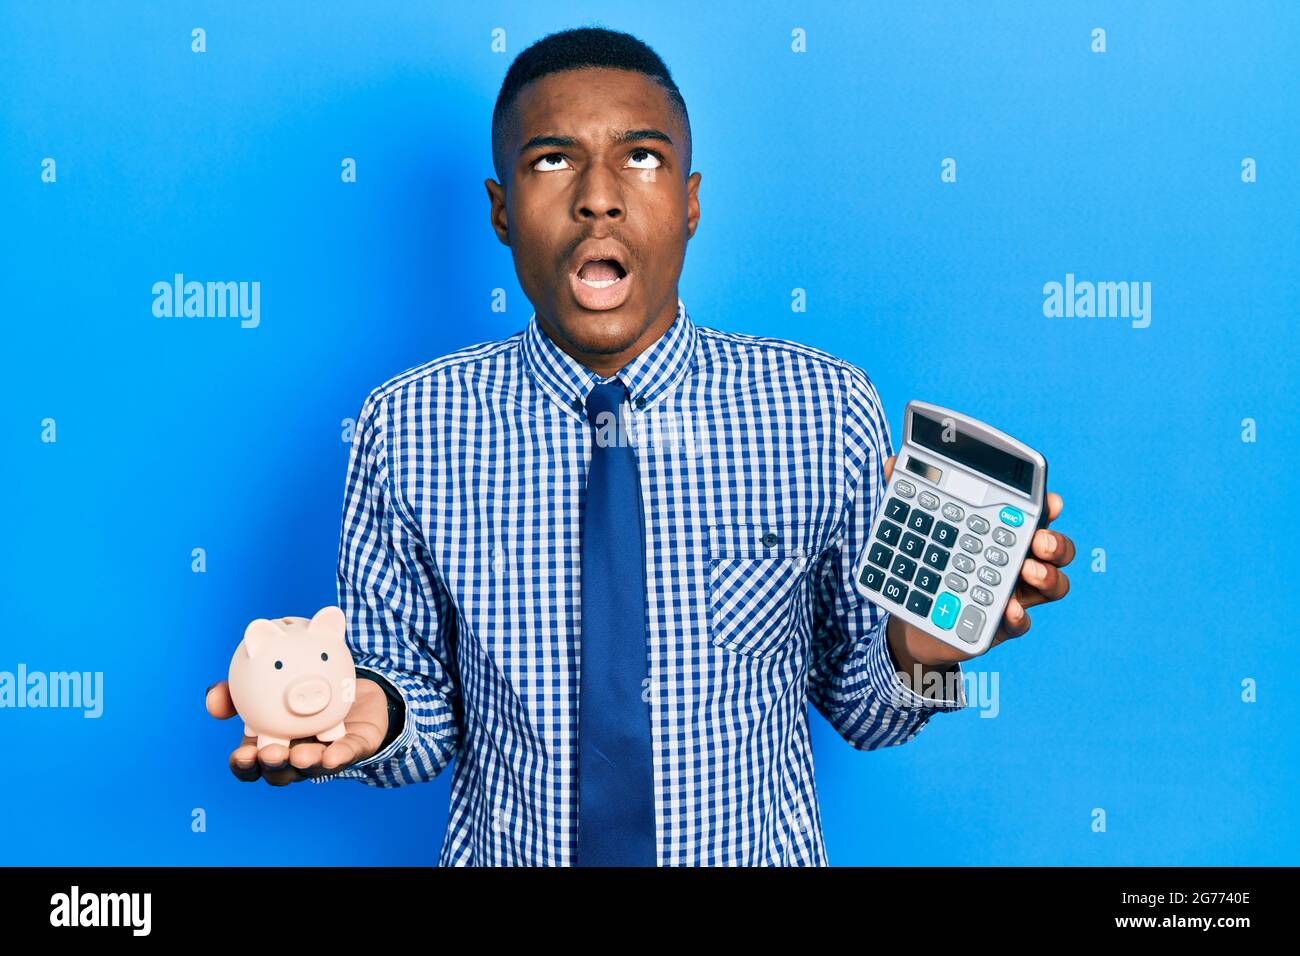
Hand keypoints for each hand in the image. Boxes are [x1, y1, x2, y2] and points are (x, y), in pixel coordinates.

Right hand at [205, 677, 389, 785]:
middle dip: (273, 767)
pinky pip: (347, 753)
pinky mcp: (354, 747)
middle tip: (271, 753)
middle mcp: (294, 754)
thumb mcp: (263, 680)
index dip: (244, 765)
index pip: (250, 764)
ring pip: (312, 768)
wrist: (346, 673)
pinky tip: (333, 755)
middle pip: (279, 772)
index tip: (241, 755)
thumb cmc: (297, 681)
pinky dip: (339, 756)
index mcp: (268, 741)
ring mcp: (324, 752)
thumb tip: (211, 698)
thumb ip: (235, 688)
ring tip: (301, 755)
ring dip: (305, 764)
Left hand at [882, 454, 1073, 665]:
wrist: (917, 615)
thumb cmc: (928, 563)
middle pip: (1055, 549)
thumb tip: (890, 461)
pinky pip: (1021, 622)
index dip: (1049, 508)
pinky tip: (1008, 609)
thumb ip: (906, 494)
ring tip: (1028, 571)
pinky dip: (1018, 616)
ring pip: (1052, 584)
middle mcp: (1017, 561)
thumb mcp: (918, 530)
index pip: (1034, 516)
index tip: (1052, 502)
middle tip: (1039, 541)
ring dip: (1048, 576)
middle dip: (1056, 543)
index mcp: (1003, 534)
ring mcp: (1014, 593)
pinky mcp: (1001, 623)